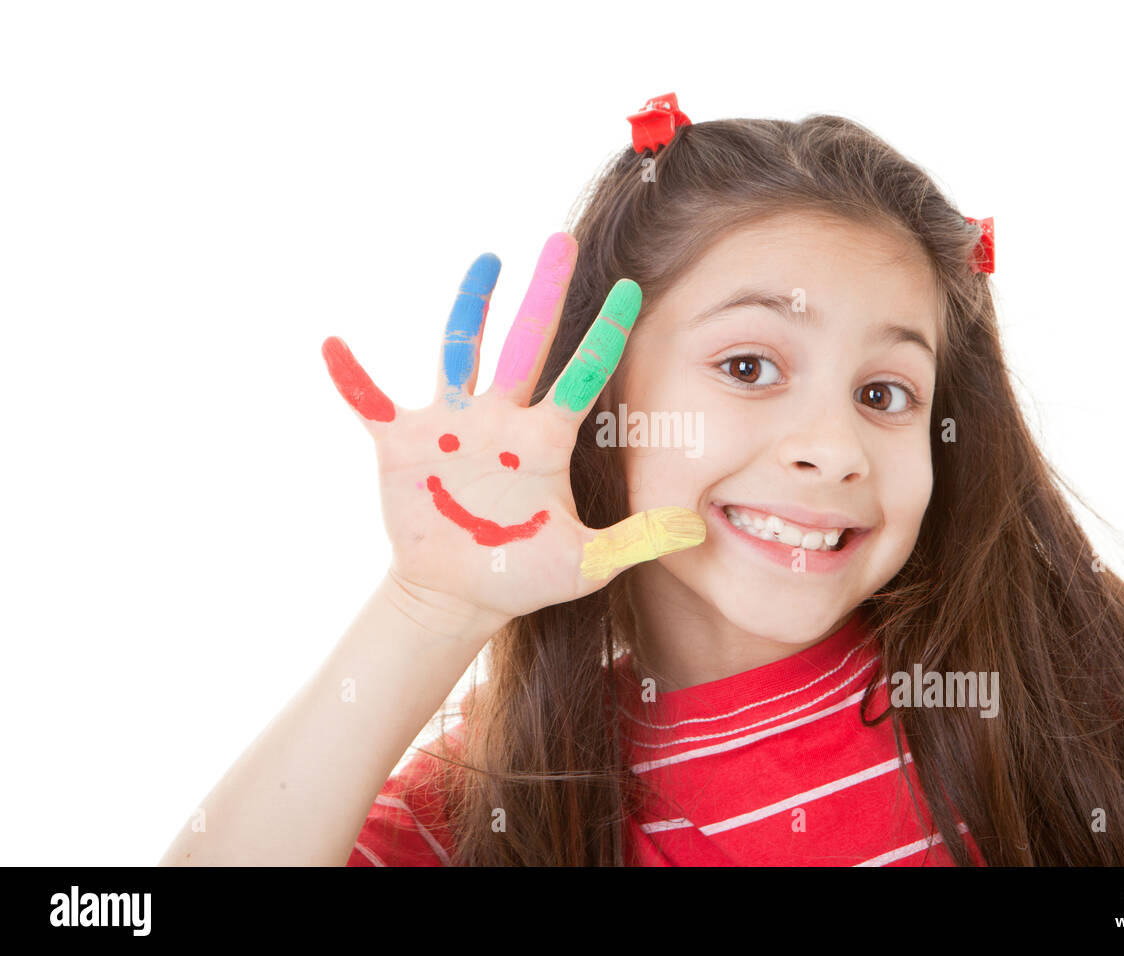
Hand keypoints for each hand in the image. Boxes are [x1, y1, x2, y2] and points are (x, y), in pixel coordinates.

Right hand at [320, 232, 704, 620]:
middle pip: (526, 342)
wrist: (458, 593)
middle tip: (561, 240)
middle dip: (544, 292)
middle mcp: (501, 418)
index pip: (583, 374)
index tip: (633, 287)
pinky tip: (334, 346)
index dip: (606, 333)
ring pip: (459, 350)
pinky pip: (370, 401)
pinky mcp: (402, 442)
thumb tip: (696, 526)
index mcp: (545, 439)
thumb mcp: (585, 562)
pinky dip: (352, 377)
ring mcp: (451, 424)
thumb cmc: (521, 574)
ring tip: (487, 260)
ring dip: (470, 306)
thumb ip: (635, 540)